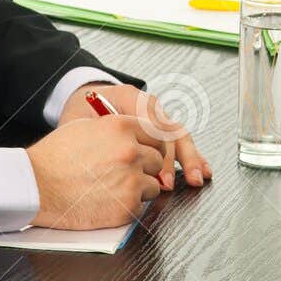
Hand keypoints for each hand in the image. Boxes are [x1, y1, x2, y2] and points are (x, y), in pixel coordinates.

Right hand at [25, 115, 172, 229]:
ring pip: (153, 184)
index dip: (151, 145)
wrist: (36, 186)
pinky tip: (108, 200)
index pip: (157, 133)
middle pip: (157, 160)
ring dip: (139, 187)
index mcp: (121, 127)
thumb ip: (117, 129)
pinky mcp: (127, 205)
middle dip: (144, 167)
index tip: (147, 152)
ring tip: (112, 187)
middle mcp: (130, 151)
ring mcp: (131, 179)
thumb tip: (137, 135)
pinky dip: (128, 206)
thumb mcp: (86, 127)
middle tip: (123, 173)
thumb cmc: (54, 158)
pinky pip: (141, 205)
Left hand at [59, 83, 210, 189]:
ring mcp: (159, 116)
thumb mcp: (77, 119)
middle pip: (169, 129)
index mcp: (129, 96)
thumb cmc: (80, 111)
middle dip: (173, 158)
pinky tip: (203, 171)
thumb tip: (102, 160)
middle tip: (167, 183)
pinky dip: (192, 157)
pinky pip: (181, 141)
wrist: (85, 98)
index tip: (152, 171)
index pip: (150, 121)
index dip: (154, 148)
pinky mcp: (163, 129)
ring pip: (180, 135)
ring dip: (190, 158)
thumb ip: (91, 135)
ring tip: (196, 179)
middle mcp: (149, 105)